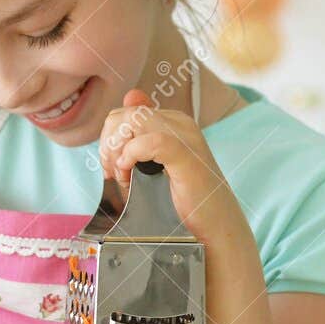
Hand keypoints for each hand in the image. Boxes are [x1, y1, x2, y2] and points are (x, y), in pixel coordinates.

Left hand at [98, 89, 251, 246]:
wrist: (215, 227)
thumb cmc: (184, 201)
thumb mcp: (153, 166)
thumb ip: (139, 136)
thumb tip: (130, 96)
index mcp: (172, 123)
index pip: (125, 113)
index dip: (110, 139)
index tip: (112, 167)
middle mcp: (180, 124)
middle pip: (125, 115)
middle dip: (109, 144)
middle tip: (114, 173)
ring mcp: (186, 137)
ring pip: (134, 120)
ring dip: (118, 151)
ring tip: (124, 177)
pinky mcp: (186, 156)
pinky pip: (150, 141)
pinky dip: (131, 156)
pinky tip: (130, 174)